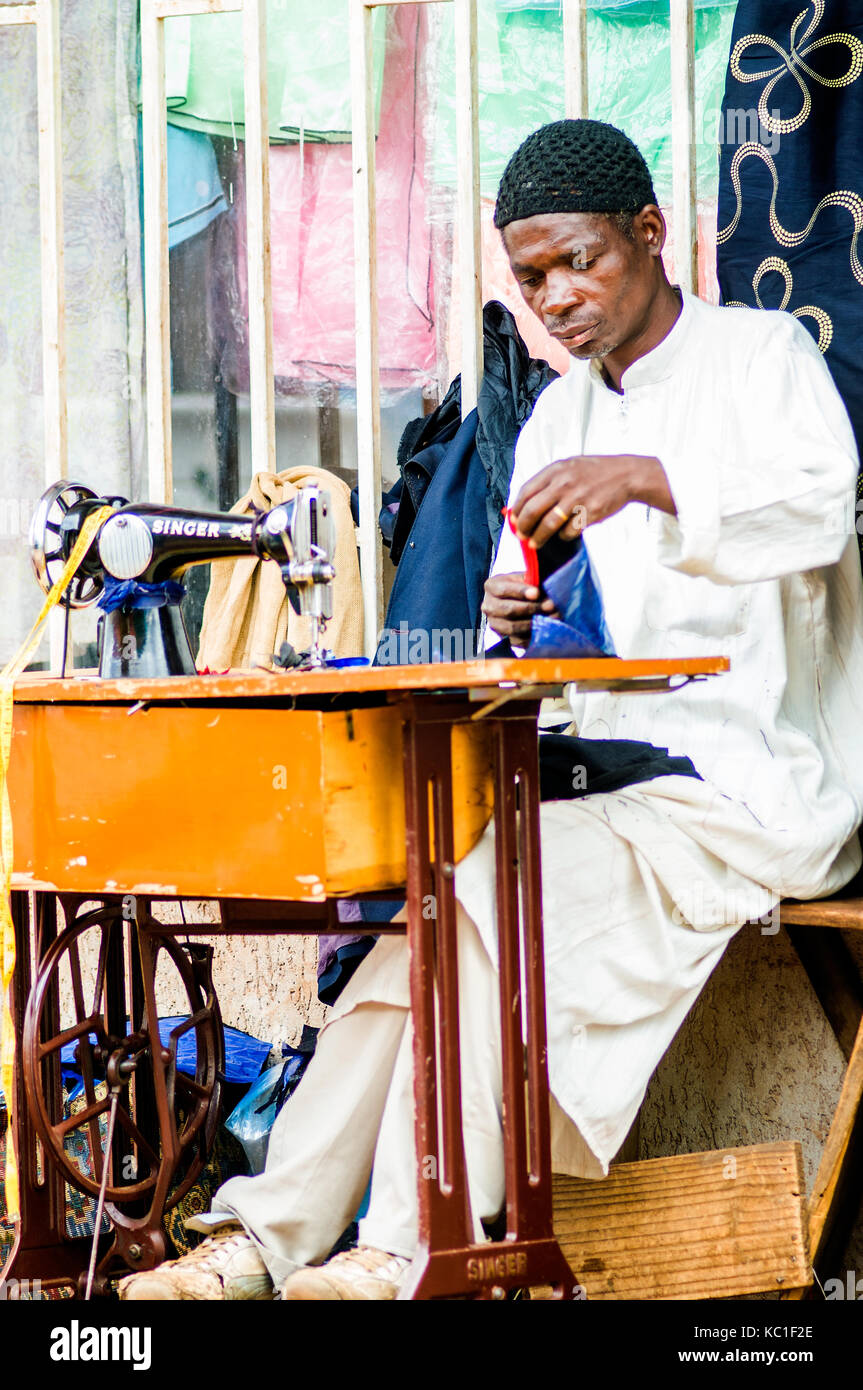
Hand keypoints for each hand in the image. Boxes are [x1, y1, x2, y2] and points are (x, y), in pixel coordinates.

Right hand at [482, 572, 558, 643]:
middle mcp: (488, 606)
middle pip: (508, 610)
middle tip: (551, 606)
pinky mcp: (504, 637)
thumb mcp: (526, 578)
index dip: (520, 592)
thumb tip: (539, 594)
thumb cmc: (525, 586)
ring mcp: (495, 623)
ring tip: (553, 616)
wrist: (521, 600)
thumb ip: (531, 582)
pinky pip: (518, 640)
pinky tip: (548, 628)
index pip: (503, 590)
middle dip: (531, 608)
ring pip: (513, 627)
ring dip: (535, 623)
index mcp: (491, 587)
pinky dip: (534, 635)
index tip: (537, 593)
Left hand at [510, 454, 675, 548]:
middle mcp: (563, 483)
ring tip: (535, 544)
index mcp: (555, 470)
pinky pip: (568, 532)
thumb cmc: (594, 473)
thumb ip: (548, 482)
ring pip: (547, 525)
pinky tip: (564, 535)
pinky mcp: (589, 513)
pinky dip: (563, 537)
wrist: (626, 475)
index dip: (517, 510)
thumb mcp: (568, 467)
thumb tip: (524, 503)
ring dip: (538, 538)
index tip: (514, 521)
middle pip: (532, 511)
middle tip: (522, 536)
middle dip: (523, 528)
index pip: (526, 492)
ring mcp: (577, 499)